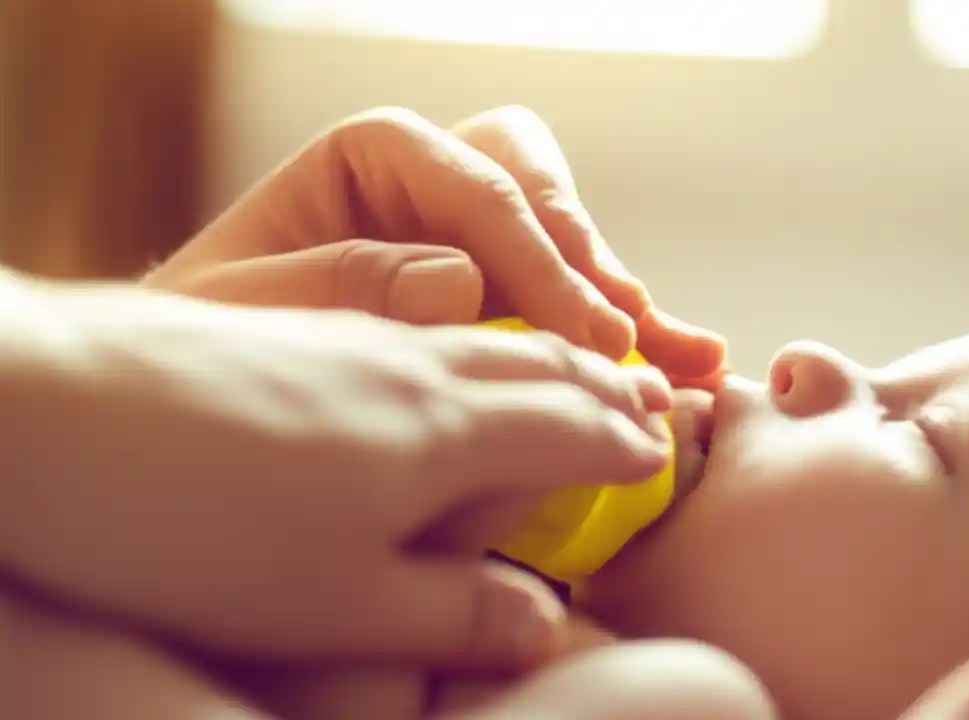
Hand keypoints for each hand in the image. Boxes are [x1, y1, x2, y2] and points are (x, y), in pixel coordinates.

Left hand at [0, 282, 670, 667]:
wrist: (49, 411)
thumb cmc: (199, 529)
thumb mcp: (339, 603)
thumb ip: (457, 612)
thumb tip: (548, 625)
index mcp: (445, 433)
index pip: (571, 431)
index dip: (626, 448)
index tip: (663, 458)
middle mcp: (415, 367)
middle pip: (541, 367)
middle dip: (604, 387)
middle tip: (652, 399)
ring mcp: (356, 338)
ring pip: (485, 339)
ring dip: (548, 357)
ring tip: (583, 363)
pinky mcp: (303, 332)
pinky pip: (427, 331)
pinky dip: (478, 346)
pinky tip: (453, 364)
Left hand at [145, 106, 725, 386]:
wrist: (187, 404)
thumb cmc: (207, 348)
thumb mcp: (242, 315)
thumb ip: (341, 288)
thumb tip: (459, 283)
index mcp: (371, 160)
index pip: (474, 184)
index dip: (534, 255)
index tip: (581, 329)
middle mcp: (433, 189)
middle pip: (539, 189)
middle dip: (585, 264)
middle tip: (617, 343)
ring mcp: (472, 244)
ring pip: (574, 243)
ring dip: (628, 303)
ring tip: (686, 363)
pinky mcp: (499, 303)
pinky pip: (577, 301)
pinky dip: (631, 334)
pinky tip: (688, 364)